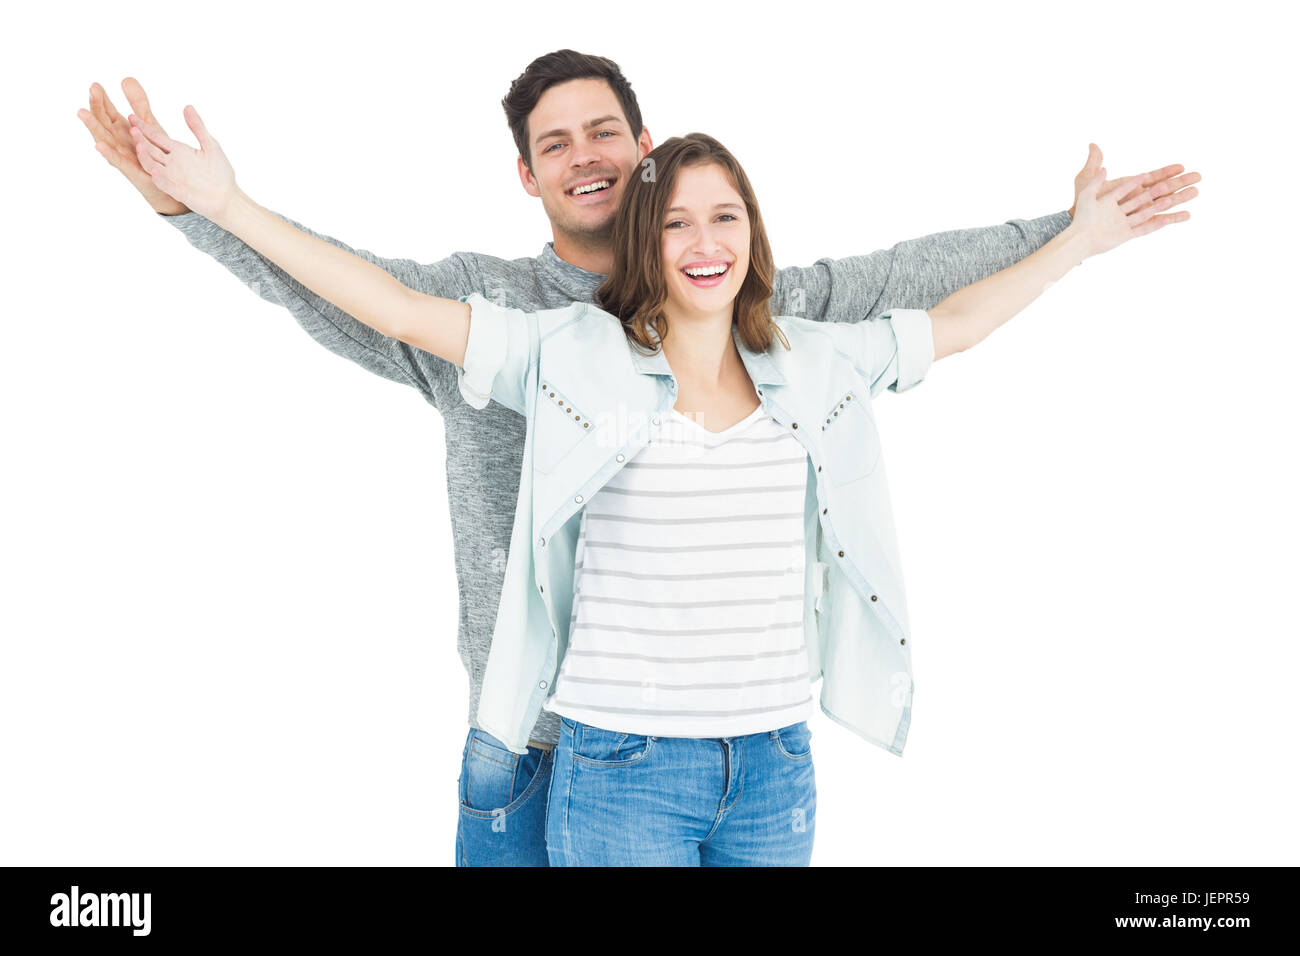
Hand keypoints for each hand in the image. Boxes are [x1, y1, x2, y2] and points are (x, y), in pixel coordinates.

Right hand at [77, 78, 188, 214]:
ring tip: (82, 113)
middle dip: (97, 107)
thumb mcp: (149, 127)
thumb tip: (126, 78)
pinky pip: (119, 163)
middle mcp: (121, 144)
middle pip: (105, 123)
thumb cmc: (158, 157)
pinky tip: (98, 145)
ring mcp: (125, 158)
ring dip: (94, 127)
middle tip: (91, 91)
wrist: (171, 187)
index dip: (103, 100)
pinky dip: (109, 154)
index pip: (110, 113)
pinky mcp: (134, 174)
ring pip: (106, 141)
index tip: (95, 85)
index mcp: (124, 132)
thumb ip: (139, 105)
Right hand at [128, 104, 237, 224]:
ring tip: (139, 145)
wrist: (227, 197)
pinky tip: (154, 169)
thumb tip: (187, 106)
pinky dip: (158, 176)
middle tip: (132, 128)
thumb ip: (198, 127)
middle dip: (140, 138)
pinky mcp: (176, 190)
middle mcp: (171, 163)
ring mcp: (171, 177)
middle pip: (150, 148)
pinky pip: (163, 183)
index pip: (156, 136)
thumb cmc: (220, 173)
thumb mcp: (210, 145)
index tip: (131, 115)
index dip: (144, 127)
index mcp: (178, 150)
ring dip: (144, 155)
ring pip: (151, 164)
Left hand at [1069, 158, 1194, 259]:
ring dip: (1180, 199)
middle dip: (1181, 183)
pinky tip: (1186, 216)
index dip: (1167, 172)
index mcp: (1129, 187)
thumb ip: (1094, 165)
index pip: (1152, 177)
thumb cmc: (1081, 206)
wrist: (1078, 228)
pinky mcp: (1134, 229)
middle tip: (1199, 177)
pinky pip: (1155, 224)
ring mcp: (1137, 215)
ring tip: (1196, 193)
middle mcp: (1137, 200)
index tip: (1182, 167)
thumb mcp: (1086, 181)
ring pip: (1163, 206)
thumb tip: (1093, 145)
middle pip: (1163, 190)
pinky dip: (1170, 220)